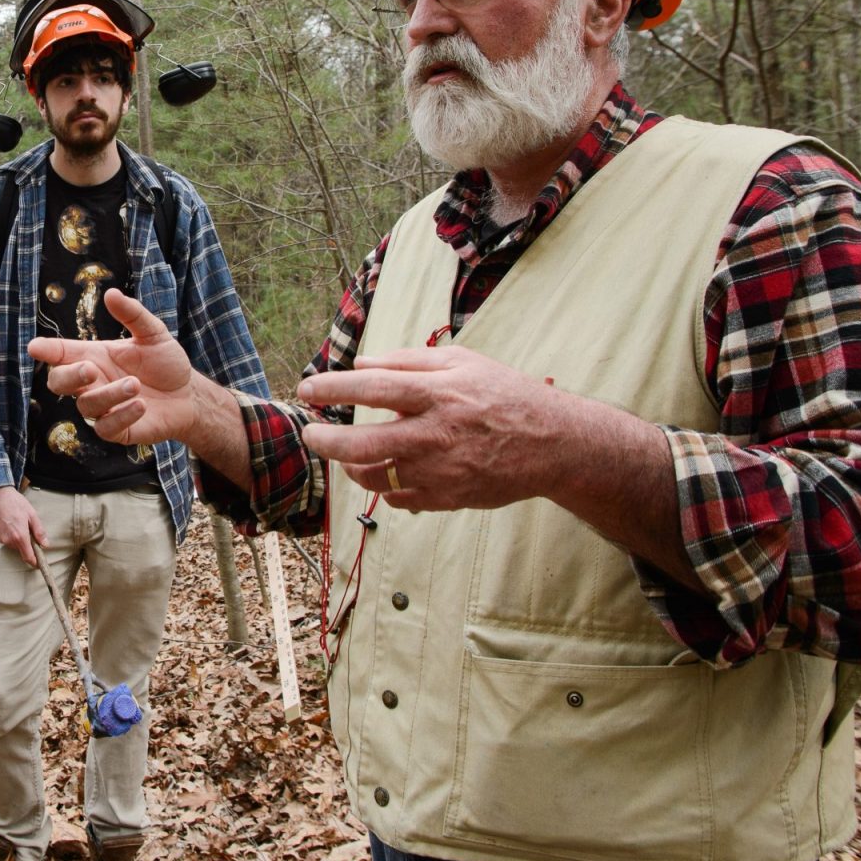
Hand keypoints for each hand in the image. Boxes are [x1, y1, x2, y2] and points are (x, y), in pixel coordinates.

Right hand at [0, 486, 46, 565]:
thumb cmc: (15, 503)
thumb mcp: (32, 515)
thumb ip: (39, 531)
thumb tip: (45, 544)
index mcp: (20, 536)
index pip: (28, 557)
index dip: (35, 562)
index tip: (39, 563)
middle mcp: (9, 541)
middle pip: (22, 551)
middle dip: (28, 545)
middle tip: (29, 530)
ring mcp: (1, 539)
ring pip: (14, 545)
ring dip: (19, 539)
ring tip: (19, 524)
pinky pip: (7, 541)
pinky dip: (11, 536)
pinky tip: (11, 524)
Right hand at [29, 289, 195, 447]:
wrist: (189, 394)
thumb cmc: (165, 363)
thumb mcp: (153, 333)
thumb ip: (132, 315)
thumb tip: (110, 293)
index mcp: (94, 356)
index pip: (62, 353)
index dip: (47, 350)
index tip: (35, 347)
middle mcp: (93, 383)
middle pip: (60, 382)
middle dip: (69, 376)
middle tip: (90, 368)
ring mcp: (103, 408)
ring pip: (86, 405)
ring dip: (109, 394)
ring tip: (135, 385)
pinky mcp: (117, 430)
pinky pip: (107, 427)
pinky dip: (122, 415)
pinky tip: (141, 405)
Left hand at [297, 345, 578, 511]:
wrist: (553, 444)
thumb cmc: (506, 395)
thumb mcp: (463, 362)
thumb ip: (409, 361)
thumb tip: (362, 363)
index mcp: (438, 393)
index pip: (373, 388)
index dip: (333, 388)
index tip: (307, 390)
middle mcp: (435, 433)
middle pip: (363, 443)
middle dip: (326, 441)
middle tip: (310, 434)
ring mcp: (441, 470)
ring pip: (375, 478)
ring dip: (351, 466)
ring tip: (347, 454)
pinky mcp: (447, 498)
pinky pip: (398, 499)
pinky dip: (385, 488)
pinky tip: (389, 472)